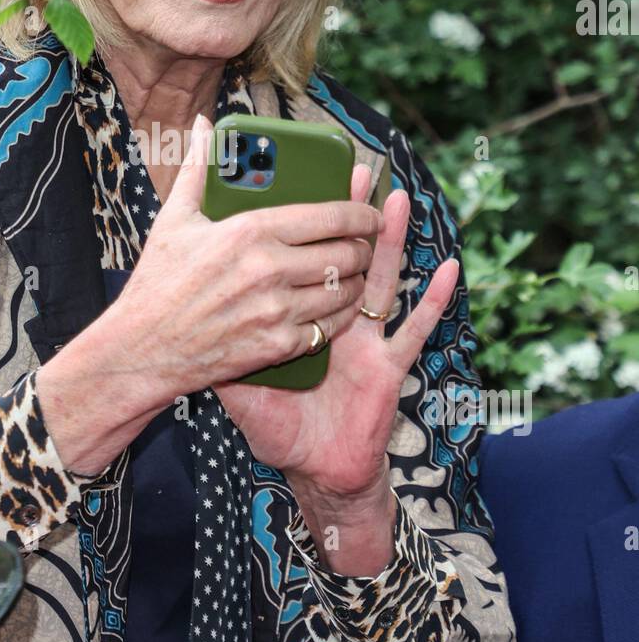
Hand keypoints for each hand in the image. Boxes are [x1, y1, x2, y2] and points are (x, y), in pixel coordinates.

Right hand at [97, 112, 383, 401]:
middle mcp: (268, 269)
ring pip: (342, 292)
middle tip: (363, 245)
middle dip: (364, 248)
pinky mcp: (275, 345)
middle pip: (344, 254)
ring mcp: (274, 310)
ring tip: (353, 275)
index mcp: (249, 230)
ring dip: (356, 282)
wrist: (141, 348)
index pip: (328, 216)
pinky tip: (338, 309)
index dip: (360, 212)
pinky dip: (340, 317)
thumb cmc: (156, 282)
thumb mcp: (175, 218)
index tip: (371, 213)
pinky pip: (327, 328)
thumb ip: (198, 167)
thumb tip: (204, 126)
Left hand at [211, 165, 459, 500]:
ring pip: (382, 278)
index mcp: (297, 314)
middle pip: (345, 256)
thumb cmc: (279, 427)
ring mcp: (366, 340)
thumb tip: (190, 312)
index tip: (307, 180)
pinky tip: (451, 271)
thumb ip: (221, 346)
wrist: (314, 471)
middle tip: (355, 170)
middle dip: (351, 215)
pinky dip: (434, 302)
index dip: (308, 222)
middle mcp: (335, 319)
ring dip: (392, 240)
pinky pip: (415, 330)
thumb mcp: (240, 383)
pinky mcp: (389, 366)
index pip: (303, 257)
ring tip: (397, 199)